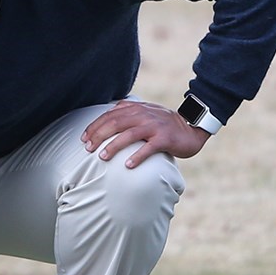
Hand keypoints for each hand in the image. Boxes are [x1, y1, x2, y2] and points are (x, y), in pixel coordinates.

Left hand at [81, 99, 208, 168]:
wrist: (192, 127)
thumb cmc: (164, 124)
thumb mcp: (146, 112)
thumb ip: (128, 110)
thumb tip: (108, 112)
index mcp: (136, 108)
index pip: (110, 115)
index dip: (94, 126)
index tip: (83, 138)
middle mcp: (144, 115)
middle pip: (115, 123)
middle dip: (98, 135)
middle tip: (87, 149)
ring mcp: (155, 126)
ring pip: (129, 135)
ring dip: (113, 146)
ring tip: (102, 157)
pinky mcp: (165, 139)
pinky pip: (149, 148)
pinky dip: (137, 156)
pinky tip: (128, 166)